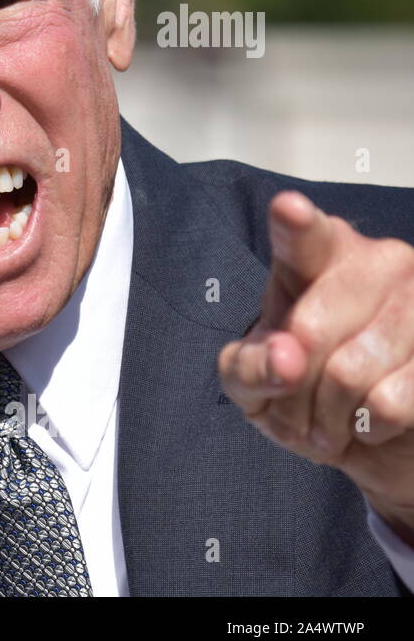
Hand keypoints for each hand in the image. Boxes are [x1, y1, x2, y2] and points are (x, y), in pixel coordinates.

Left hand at [218, 190, 413, 545]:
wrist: (361, 431)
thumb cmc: (299, 387)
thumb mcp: (250, 379)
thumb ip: (249, 367)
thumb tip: (284, 360)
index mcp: (315, 256)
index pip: (304, 237)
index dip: (296, 224)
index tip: (288, 209)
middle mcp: (376, 263)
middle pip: (310, 331)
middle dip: (290, 387)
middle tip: (293, 406)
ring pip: (349, 374)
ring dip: (327, 418)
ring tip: (329, 420)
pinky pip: (391, 403)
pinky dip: (368, 429)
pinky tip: (371, 422)